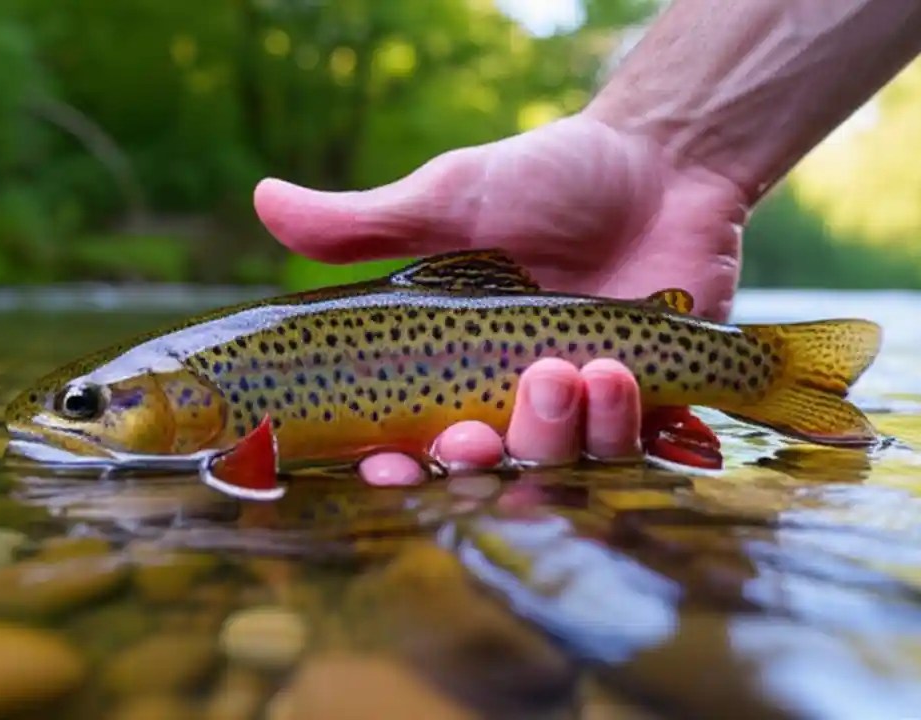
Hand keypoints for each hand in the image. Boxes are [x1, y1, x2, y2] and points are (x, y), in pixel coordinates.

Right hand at [253, 112, 746, 485]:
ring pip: (560, 466)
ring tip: (563, 372)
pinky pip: (636, 448)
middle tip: (474, 436)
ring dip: (555, 435)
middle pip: (487, 471)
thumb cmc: (546, 180)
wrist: (659, 161)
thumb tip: (261, 199)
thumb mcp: (448, 200)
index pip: (412, 444)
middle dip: (477, 465)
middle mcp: (514, 399)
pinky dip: (623, 423)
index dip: (395, 472)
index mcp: (455, 367)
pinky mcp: (653, 402)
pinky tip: (616, 372)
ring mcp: (585, 407)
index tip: (387, 468)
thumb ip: (362, 223)